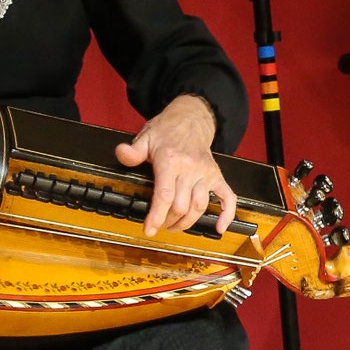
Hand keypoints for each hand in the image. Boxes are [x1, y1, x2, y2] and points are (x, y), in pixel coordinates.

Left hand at [114, 94, 234, 236]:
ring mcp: (206, 173)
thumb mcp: (145, 137)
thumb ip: (133, 150)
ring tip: (174, 227)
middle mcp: (190, 167)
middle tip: (158, 225)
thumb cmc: (167, 131)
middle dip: (167, 221)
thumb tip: (121, 153)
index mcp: (170, 159)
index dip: (156, 216)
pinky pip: (227, 197)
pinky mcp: (217, 176)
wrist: (191, 119)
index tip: (149, 229)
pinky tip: (219, 228)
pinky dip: (226, 214)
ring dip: (187, 223)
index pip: (165, 194)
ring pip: (199, 206)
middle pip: (181, 205)